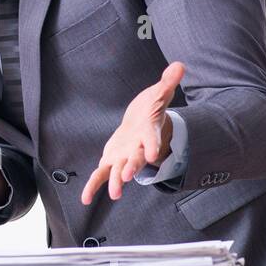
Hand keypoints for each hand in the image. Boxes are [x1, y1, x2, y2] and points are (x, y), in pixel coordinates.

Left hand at [81, 61, 185, 204]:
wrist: (142, 125)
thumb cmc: (150, 110)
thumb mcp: (159, 94)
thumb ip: (167, 82)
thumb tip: (180, 65)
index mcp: (148, 134)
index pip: (152, 139)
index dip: (152, 146)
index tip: (153, 155)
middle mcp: (137, 149)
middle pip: (135, 160)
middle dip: (131, 168)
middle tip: (126, 179)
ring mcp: (124, 157)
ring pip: (119, 171)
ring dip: (115, 182)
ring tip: (114, 194)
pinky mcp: (111, 161)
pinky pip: (100, 175)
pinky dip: (93, 187)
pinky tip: (85, 200)